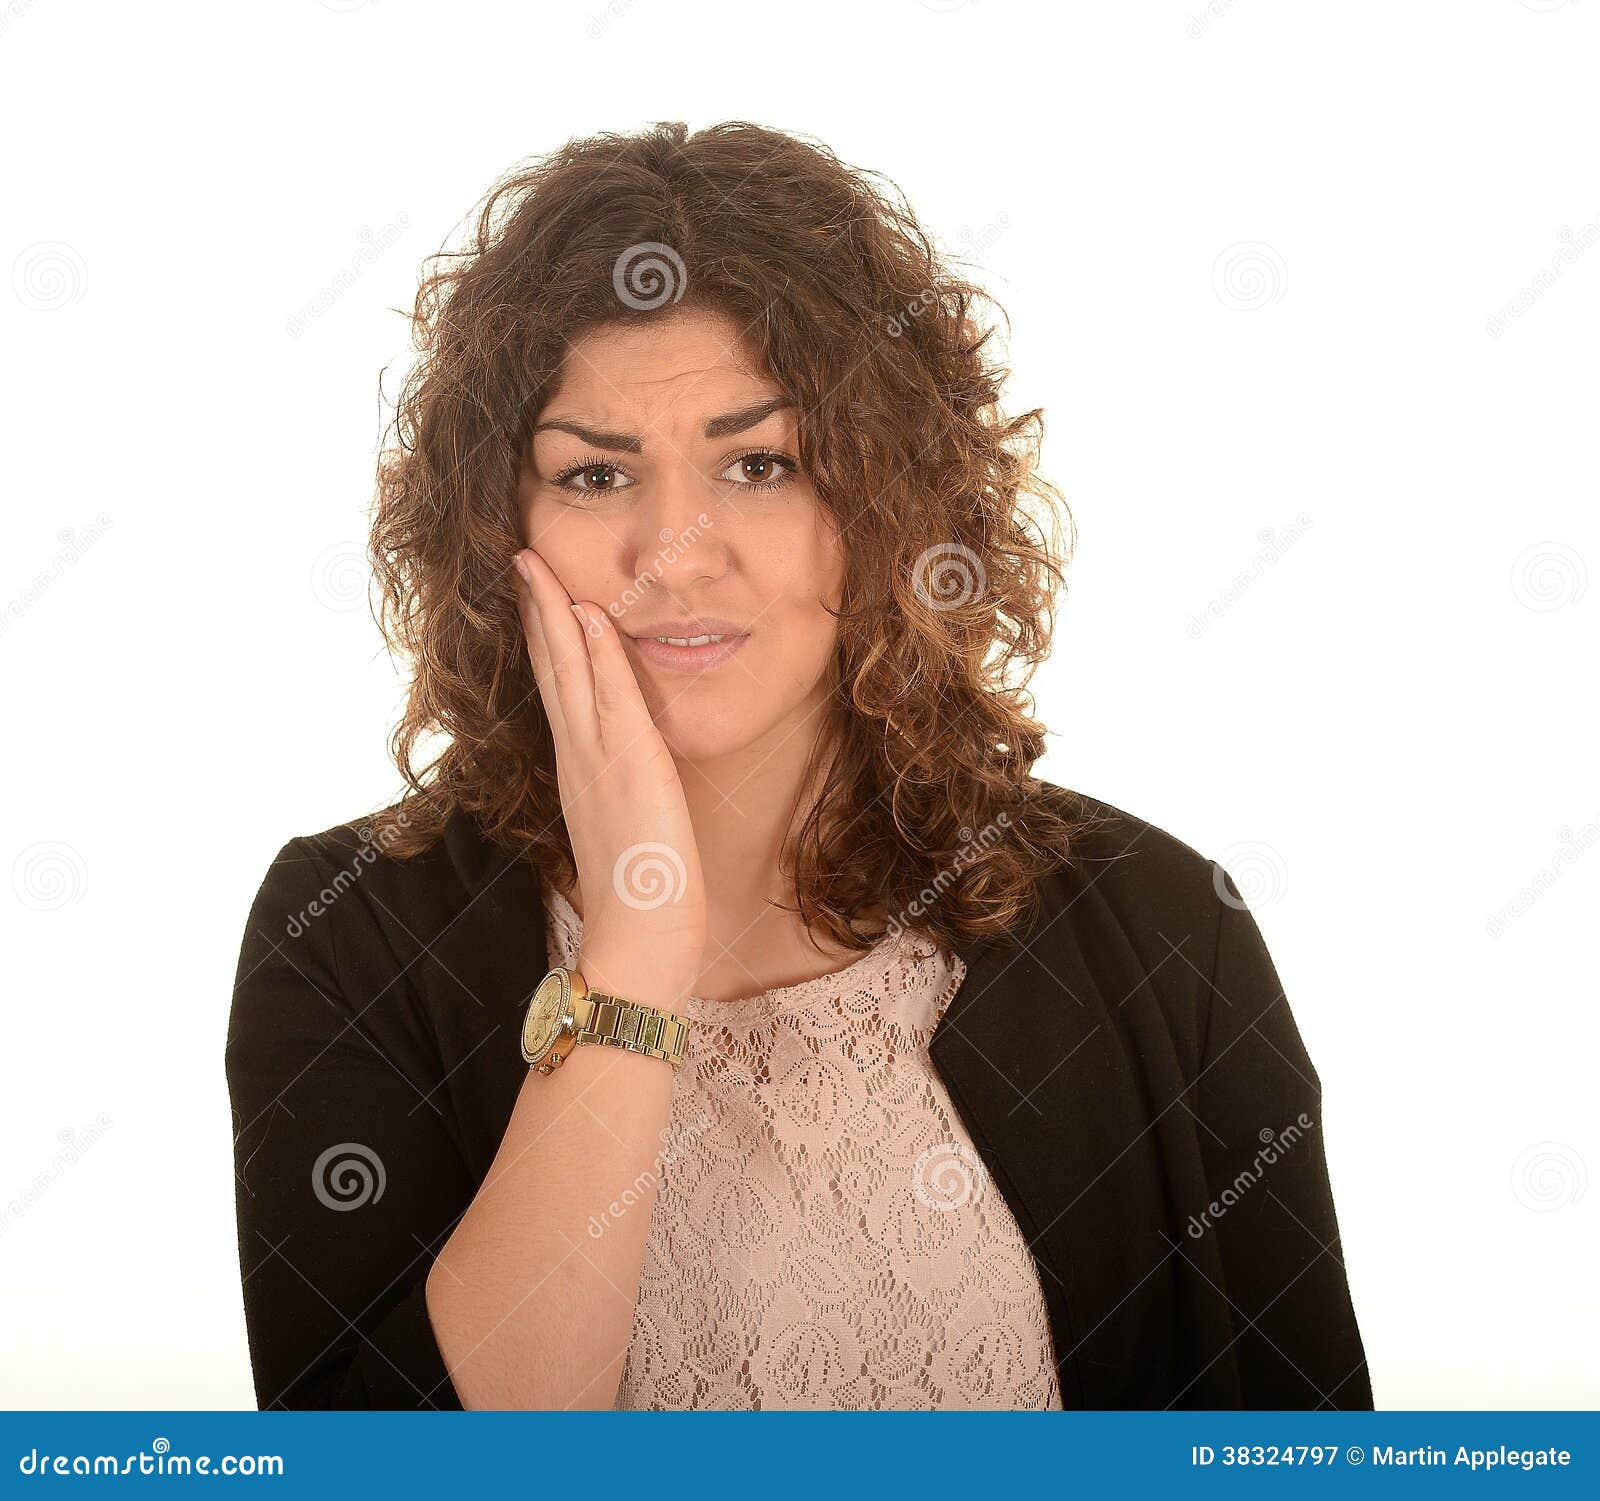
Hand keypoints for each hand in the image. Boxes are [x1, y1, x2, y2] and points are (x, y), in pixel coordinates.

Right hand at [511, 546, 705, 1005]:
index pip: (556, 689)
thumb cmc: (639, 898)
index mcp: (578, 769)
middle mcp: (578, 757)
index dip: (543, 639)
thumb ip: (617, 794)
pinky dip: (597, 652)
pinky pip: (610, 697)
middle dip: (535, 610)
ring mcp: (598, 759)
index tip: (535, 595)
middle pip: (549, 669)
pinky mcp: (631, 768)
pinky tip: (589, 612)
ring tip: (535, 563)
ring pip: (568, 671)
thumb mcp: (625, 830)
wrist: (638, 944)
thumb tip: (623, 779)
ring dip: (553, 613)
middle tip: (519, 557)